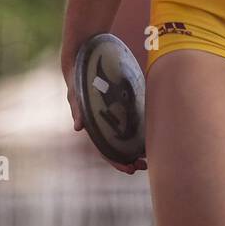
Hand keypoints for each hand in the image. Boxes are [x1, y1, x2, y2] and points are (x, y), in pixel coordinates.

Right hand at [61, 53, 146, 175]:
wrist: (83, 56)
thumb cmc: (78, 75)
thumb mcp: (76, 91)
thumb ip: (77, 107)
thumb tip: (78, 128)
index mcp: (92, 124)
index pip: (105, 149)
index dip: (116, 161)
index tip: (129, 169)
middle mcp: (102, 122)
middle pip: (116, 148)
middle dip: (129, 159)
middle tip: (144, 166)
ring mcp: (111, 114)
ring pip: (124, 137)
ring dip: (134, 148)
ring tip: (148, 157)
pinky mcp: (118, 104)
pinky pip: (129, 121)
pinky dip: (137, 130)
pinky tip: (149, 134)